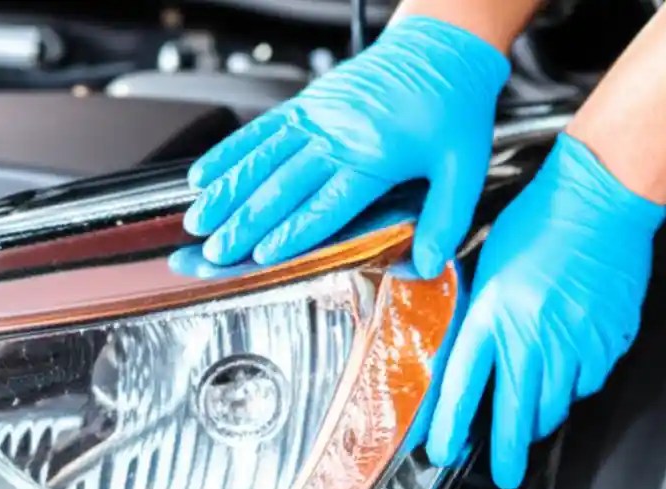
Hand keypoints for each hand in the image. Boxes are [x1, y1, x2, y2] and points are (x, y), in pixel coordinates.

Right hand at [182, 15, 508, 277]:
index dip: (292, 232)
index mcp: (373, 158)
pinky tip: (203, 175)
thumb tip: (427, 264)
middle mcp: (337, 137)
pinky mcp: (304, 106)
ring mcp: (315, 119)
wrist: (441, 48)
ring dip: (226, 192)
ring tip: (200, 221)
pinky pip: (258, 132)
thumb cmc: (452, 108)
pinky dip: (228, 154)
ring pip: (260, 160)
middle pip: (281, 188)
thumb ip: (445, 221)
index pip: (324, 204)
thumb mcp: (465, 169)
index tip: (264, 255)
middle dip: (245, 223)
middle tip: (217, 252)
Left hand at [426, 134, 665, 488]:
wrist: (599, 201)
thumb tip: (462, 350)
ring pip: (555, 406)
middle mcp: (531, 339)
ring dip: (538, 416)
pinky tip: (566, 369)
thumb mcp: (485, 268)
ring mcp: (574, 344)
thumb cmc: (538, 223)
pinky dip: (574, 386)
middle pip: (515, 415)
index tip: (441, 450)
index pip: (461, 387)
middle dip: (506, 453)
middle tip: (503, 473)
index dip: (449, 427)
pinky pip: (588, 383)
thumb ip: (475, 314)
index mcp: (491, 318)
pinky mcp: (607, 343)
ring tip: (529, 416)